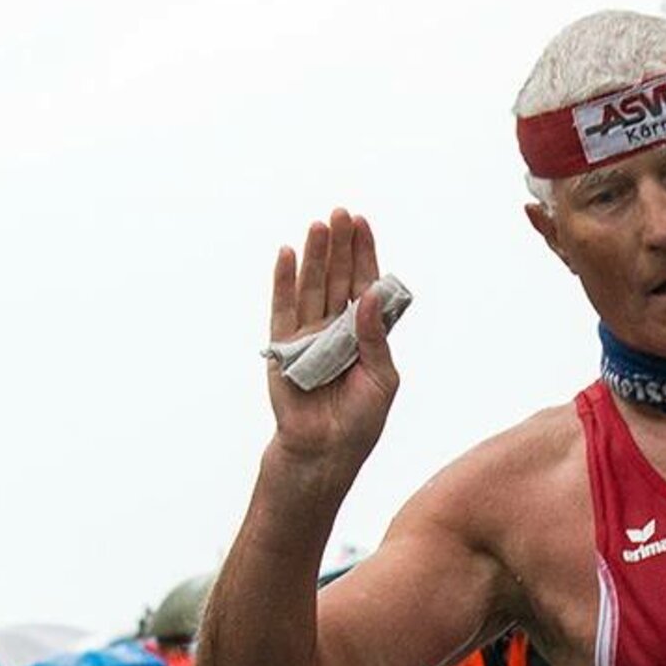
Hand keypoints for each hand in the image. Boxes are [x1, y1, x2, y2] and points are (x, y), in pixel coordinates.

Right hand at [267, 209, 399, 473]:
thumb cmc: (359, 421)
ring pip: (312, 287)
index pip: (363, 286)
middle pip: (338, 279)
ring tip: (319, 224)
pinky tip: (287, 254)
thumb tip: (366, 297)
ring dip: (315, 256)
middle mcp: (335, 329)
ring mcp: (308, 335)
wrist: (325, 452)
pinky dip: (283, 282)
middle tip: (341, 213)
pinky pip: (283, 309)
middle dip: (341, 246)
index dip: (364, 255)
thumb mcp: (382, 378)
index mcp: (363, 335)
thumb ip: (375, 337)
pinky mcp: (284, 347)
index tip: (363, 224)